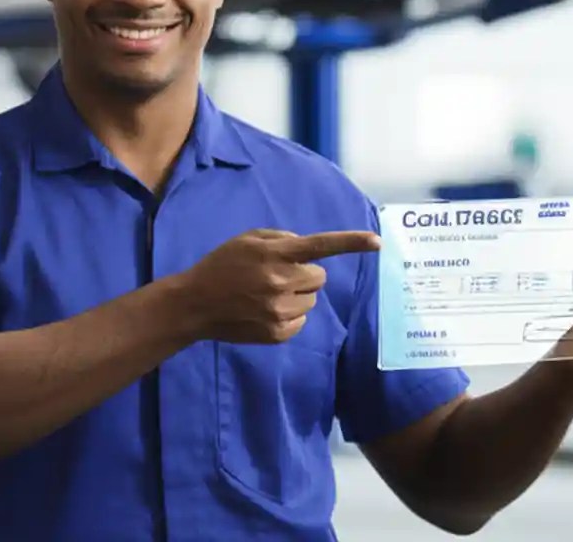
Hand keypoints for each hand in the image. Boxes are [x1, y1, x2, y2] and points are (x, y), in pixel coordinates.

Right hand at [179, 228, 380, 344]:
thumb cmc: (222, 265)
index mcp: (275, 255)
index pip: (320, 247)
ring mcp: (280, 311)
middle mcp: (282, 283)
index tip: (377, 242)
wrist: (195, 304)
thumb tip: (307, 250)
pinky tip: (264, 311)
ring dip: (297, 295)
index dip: (351, 243)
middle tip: (278, 275)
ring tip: (266, 294)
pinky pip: (302, 321)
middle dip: (305, 274)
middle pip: (320, 277)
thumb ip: (281, 239)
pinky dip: (290, 316)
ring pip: (311, 300)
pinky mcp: (278, 333)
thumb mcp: (248, 239)